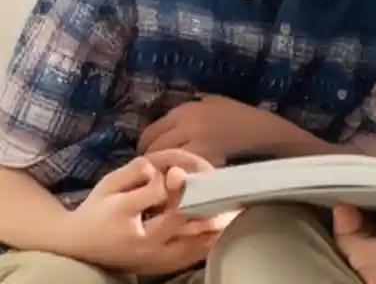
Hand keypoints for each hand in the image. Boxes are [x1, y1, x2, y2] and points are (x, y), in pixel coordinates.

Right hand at [66, 152, 226, 274]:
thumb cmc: (95, 211)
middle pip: (186, 220)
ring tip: (237, 207)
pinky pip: (194, 255)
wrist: (77, 247)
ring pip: (196, 242)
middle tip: (229, 189)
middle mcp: (142, 242)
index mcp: (125, 217)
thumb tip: (161, 167)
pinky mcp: (160, 268)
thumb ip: (134, 173)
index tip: (182, 171)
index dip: (174, 180)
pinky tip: (224, 225)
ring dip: (217, 222)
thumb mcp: (107, 185)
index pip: (158, 194)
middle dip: (208, 201)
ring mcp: (154, 259)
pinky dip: (211, 239)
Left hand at [138, 94, 287, 165]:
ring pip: (167, 163)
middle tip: (156, 172)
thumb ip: (190, 109)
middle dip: (152, 162)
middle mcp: (187, 124)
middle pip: (154, 149)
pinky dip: (182, 178)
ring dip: (164, 171)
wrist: (265, 131)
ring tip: (168, 178)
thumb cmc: (241, 115)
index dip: (145, 147)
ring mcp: (198, 143)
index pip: (150, 132)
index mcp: (186, 110)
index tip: (149, 157)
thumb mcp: (213, 101)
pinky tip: (187, 180)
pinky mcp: (208, 160)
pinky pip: (185, 172)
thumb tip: (167, 123)